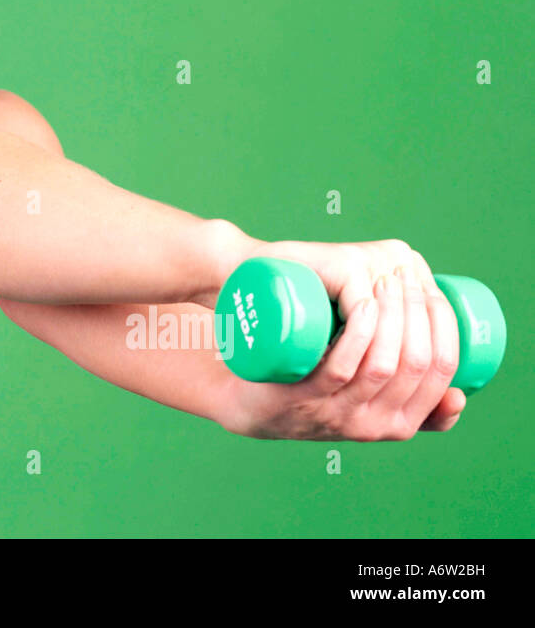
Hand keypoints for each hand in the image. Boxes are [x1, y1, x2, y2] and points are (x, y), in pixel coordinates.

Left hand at [213, 236, 466, 440]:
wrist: (244, 395)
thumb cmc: (313, 387)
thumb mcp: (365, 403)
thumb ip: (406, 403)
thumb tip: (458, 393)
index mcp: (399, 423)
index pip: (442, 372)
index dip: (445, 325)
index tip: (431, 289)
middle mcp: (372, 426)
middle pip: (416, 365)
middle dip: (419, 312)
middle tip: (404, 275)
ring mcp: (335, 413)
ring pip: (382, 366)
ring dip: (392, 316)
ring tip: (384, 279)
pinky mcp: (299, 397)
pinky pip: (339, 369)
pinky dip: (358, 334)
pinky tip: (362, 303)